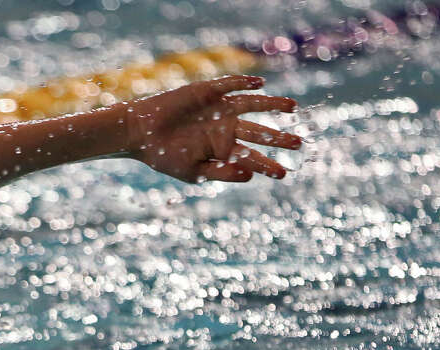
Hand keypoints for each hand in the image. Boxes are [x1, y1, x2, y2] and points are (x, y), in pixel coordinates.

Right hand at [125, 75, 300, 182]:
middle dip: (278, 139)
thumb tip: (250, 176)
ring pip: (253, 106)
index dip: (267, 166)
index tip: (283, 175)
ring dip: (273, 106)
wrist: (141, 133)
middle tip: (298, 144)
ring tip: (293, 107)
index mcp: (223, 150)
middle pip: (259, 132)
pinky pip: (231, 85)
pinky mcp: (208, 92)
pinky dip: (244, 83)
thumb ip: (223, 172)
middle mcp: (226, 129)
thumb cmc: (165, 156)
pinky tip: (260, 85)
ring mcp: (219, 109)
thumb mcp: (194, 171)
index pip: (251, 157)